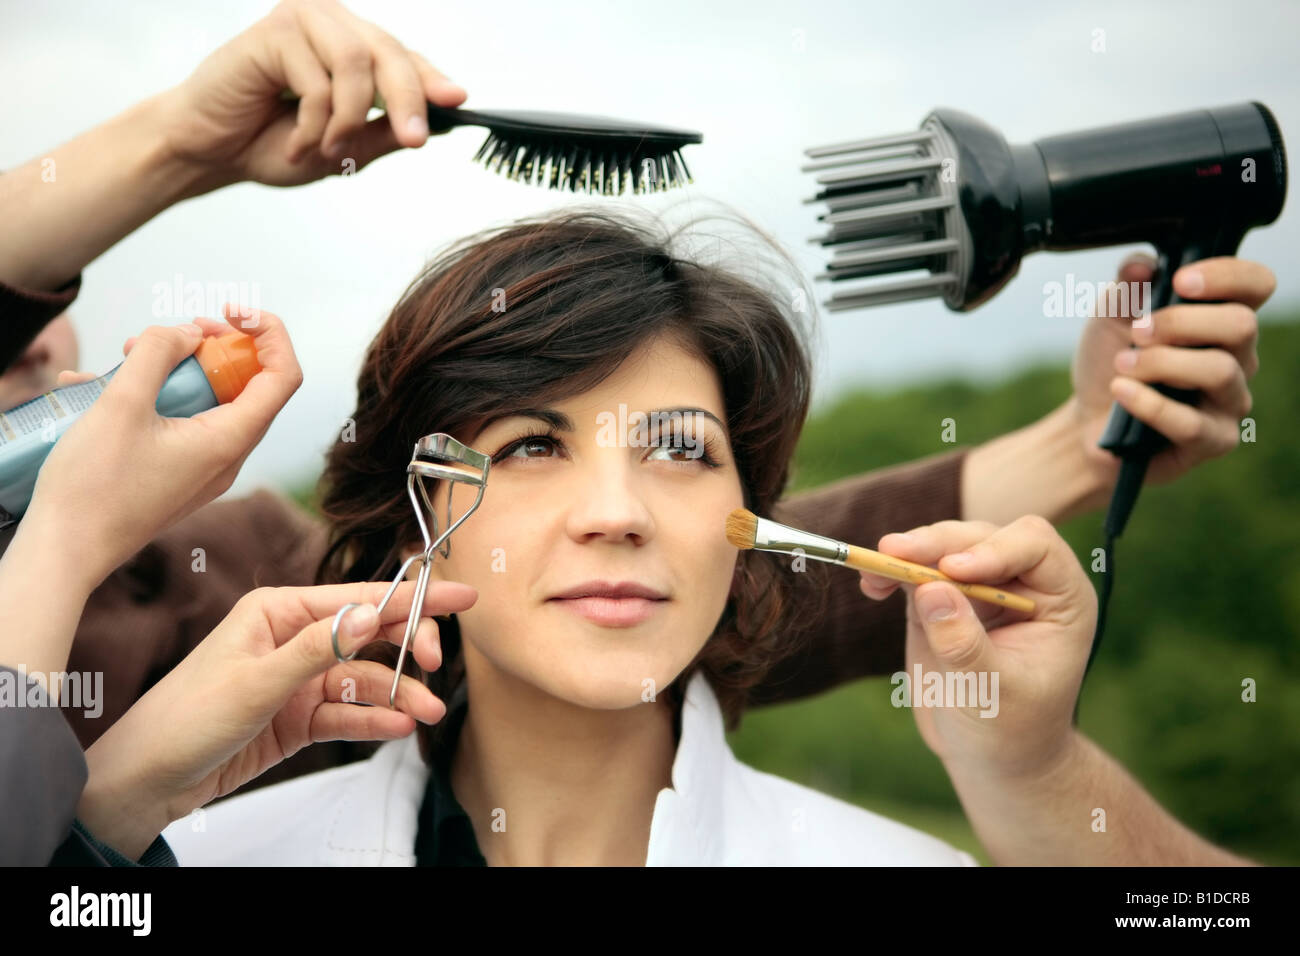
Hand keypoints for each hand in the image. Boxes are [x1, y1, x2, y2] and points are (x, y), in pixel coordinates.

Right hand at [26, 303, 301, 591]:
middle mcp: (228, 456)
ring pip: (207, 401)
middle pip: (246, 384)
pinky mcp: (179, 474)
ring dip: (172, 369)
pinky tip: (97, 386)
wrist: (65, 551)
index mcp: (231, 440)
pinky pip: (180, 422)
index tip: (230, 311)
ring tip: (124, 354)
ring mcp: (205, 467)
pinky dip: (152, 397)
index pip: (283, 376)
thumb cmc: (93, 487)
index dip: (269, 334)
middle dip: (211, 347)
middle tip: (171, 332)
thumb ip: (157, 355)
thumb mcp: (121, 405)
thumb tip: (186, 333)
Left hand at [77, 577, 477, 858]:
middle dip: (408, 651)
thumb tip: (369, 615)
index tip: (461, 598)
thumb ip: (318, 649)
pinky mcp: (299, 717)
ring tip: (427, 714)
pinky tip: (398, 727)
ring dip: (398, 695)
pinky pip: (348, 714)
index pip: (360, 598)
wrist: (147, 781)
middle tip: (436, 668)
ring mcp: (299, 680)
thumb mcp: (254, 681)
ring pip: (365, 680)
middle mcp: (294, 639)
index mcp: (278, 610)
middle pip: (371, 636)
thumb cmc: (184, 719)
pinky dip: (374, 720)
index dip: (414, 598)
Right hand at [157, 0, 467, 188]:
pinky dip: (313, 125)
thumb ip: (385, 132)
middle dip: (407, 103)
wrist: (211, 150)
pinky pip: (318, 83)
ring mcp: (304, 22)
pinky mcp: (275, 31)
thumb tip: (434, 124)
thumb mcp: (345, 148)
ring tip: (324, 149)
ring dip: (346, 121)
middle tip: (413, 140)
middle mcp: (332, 26)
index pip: (405, 59)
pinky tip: (296, 143)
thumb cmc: (269, 141)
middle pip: (391, 54)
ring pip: (357, 66)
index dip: (433, 79)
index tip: (457, 101)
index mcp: (353, 48)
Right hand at [859, 516, 1095, 778]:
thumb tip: (931, 589)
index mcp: (1060, 599)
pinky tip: (872, 584)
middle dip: (938, 544)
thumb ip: (964, 644)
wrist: (992, 756)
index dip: (994, 549)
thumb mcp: (993, 693)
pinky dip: (891, 571)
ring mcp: (979, 586)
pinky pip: (915, 569)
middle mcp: (1022, 582)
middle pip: (981, 537)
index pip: (1034, 546)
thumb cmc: (1011, 728)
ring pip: (944, 545)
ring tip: (874, 568)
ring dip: (908, 552)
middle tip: (894, 553)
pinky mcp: (941, 596)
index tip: (953, 571)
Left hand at [1070, 253, 1272, 486]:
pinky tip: (1121, 391)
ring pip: (1219, 371)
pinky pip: (1192, 422)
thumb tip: (1142, 264)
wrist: (1086, 419)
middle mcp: (1238, 357)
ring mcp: (1230, 400)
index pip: (1256, 285)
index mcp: (1220, 318)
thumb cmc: (1110, 362)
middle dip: (1181, 322)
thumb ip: (1126, 285)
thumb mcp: (1109, 315)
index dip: (1228, 276)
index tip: (1180, 280)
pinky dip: (1150, 403)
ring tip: (1123, 366)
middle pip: (1241, 326)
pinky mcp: (1214, 440)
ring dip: (1162, 363)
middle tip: (1137, 333)